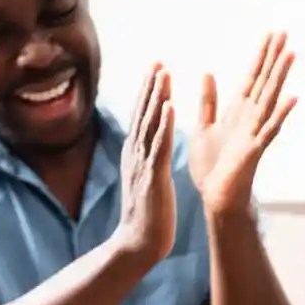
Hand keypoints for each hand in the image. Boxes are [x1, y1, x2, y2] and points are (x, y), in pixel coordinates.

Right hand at [115, 62, 177, 263]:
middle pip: (142, 114)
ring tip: (164, 72)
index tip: (155, 70)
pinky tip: (169, 106)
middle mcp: (135, 155)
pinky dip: (163, 124)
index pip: (141, 118)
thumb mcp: (147, 182)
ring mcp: (142, 165)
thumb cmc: (147, 217)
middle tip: (158, 61)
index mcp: (135, 156)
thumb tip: (153, 150)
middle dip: (150, 86)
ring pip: (149, 124)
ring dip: (157, 97)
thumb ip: (148, 163)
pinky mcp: (153, 177)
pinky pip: (158, 146)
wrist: (138, 244)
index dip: (147, 93)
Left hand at [189, 32, 297, 214]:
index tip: (270, 34)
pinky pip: (270, 129)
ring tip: (291, 54)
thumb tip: (209, 72)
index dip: (261, 56)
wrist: (215, 197)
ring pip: (270, 99)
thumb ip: (208, 101)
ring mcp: (255, 132)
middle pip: (264, 81)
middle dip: (273, 58)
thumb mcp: (204, 127)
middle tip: (284, 32)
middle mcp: (249, 118)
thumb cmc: (211, 167)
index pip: (252, 77)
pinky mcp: (255, 149)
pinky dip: (281, 114)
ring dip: (280, 77)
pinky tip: (293, 98)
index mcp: (237, 111)